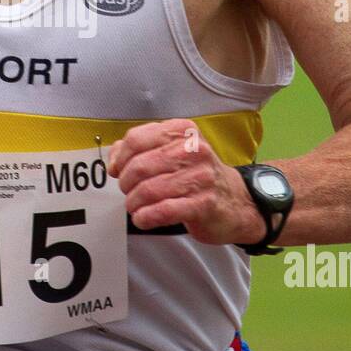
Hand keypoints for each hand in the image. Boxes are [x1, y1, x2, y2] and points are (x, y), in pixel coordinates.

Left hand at [107, 118, 265, 245]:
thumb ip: (139, 150)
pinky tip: (143, 218)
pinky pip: (164, 210)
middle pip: (139, 166)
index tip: (117, 171)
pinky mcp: (204, 203)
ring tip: (135, 207)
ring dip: (134, 203)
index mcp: (183, 131)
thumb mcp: (172, 152)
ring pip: (149, 190)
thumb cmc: (196, 176)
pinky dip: (146, 217)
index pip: (136, 139)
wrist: (236, 201)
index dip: (120, 159)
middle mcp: (194, 150)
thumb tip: (113, 161)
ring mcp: (201, 176)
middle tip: (128, 192)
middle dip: (126, 184)